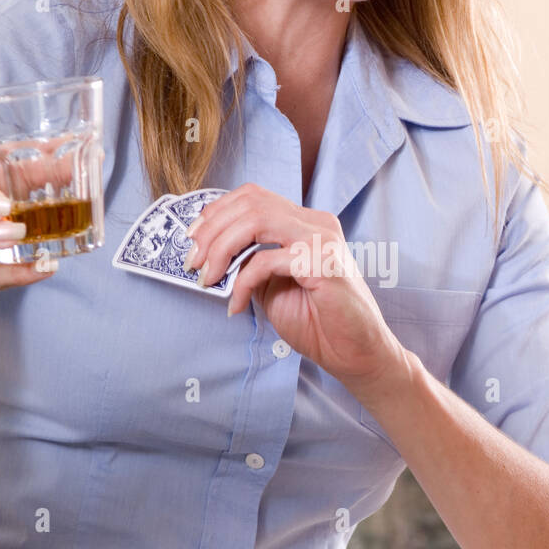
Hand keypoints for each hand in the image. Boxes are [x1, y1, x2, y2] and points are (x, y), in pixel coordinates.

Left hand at [184, 183, 407, 393]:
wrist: (355, 353)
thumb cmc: (317, 321)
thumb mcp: (271, 285)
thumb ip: (248, 263)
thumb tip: (208, 254)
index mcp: (305, 222)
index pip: (253, 196)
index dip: (216, 212)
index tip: (193, 240)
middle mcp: (316, 222)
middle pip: (251, 203)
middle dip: (212, 231)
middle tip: (193, 262)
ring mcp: (322, 239)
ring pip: (256, 220)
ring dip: (221, 249)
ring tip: (208, 278)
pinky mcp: (323, 263)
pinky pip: (266, 261)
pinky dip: (241, 284)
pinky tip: (236, 306)